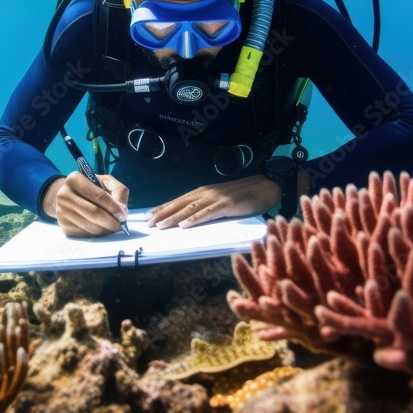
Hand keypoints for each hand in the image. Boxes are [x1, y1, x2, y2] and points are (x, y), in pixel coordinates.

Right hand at [43, 172, 129, 236]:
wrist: (69, 198)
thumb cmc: (92, 188)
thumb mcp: (106, 182)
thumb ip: (119, 191)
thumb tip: (122, 210)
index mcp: (75, 179)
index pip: (99, 195)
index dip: (113, 207)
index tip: (123, 215)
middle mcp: (64, 195)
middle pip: (93, 213)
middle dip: (111, 222)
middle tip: (121, 226)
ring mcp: (62, 212)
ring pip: (90, 226)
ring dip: (105, 230)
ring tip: (112, 228)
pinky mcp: (63, 226)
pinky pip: (85, 234)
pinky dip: (97, 235)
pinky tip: (101, 229)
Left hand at [146, 175, 281, 229]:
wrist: (266, 187)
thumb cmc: (244, 196)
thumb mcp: (221, 201)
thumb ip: (207, 207)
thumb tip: (190, 217)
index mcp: (204, 192)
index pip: (179, 200)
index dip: (163, 208)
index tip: (148, 215)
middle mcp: (206, 193)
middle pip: (180, 204)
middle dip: (162, 213)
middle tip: (147, 222)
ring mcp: (216, 198)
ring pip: (189, 209)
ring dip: (173, 217)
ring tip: (160, 225)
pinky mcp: (227, 205)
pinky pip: (207, 213)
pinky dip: (195, 219)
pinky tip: (184, 225)